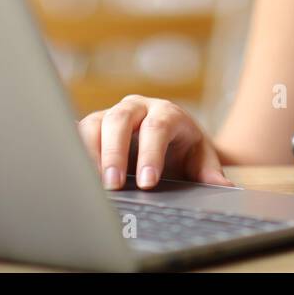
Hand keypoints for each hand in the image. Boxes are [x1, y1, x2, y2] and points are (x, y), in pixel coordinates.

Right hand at [77, 95, 234, 190]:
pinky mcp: (93, 127)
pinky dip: (72, 151)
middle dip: (114, 152)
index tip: (147, 182)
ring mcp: (112, 114)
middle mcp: (137, 108)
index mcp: (167, 112)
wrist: (171, 139)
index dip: (151, 154)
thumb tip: (223, 186)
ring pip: (94, 124)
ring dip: (88, 153)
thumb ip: (210, 171)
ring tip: (88, 183)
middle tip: (112, 185)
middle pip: (120, 119)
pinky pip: (77, 133)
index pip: (157, 127)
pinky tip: (70, 174)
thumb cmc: (184, 150)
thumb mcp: (201, 158)